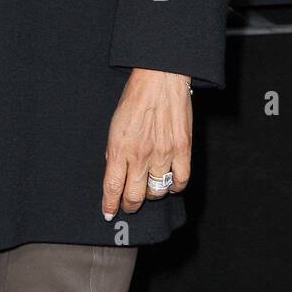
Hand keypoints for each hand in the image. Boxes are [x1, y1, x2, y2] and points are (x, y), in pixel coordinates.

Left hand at [101, 68, 191, 219]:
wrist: (160, 79)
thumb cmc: (135, 98)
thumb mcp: (114, 124)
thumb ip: (115, 150)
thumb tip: (115, 172)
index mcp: (119, 147)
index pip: (112, 187)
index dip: (110, 204)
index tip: (108, 212)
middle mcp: (141, 155)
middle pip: (135, 196)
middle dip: (130, 204)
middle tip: (128, 203)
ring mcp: (163, 154)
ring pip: (157, 191)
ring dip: (151, 193)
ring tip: (149, 187)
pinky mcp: (183, 150)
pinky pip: (180, 181)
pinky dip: (174, 187)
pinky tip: (169, 182)